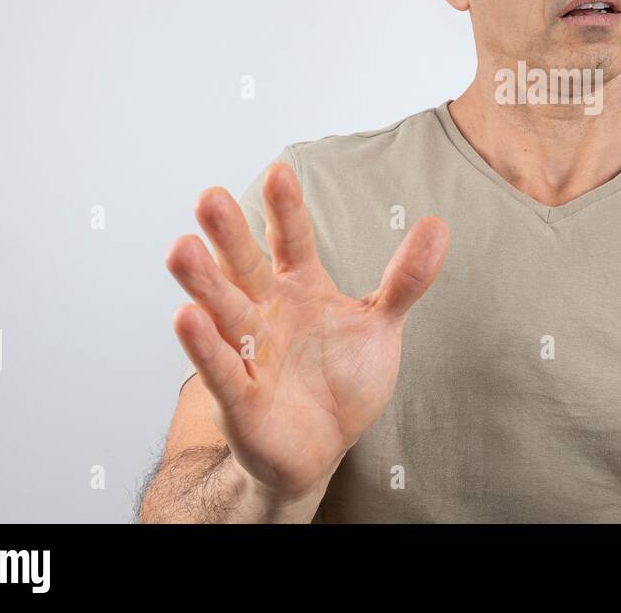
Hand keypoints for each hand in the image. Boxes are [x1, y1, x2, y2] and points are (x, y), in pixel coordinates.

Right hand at [166, 162, 448, 500]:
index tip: (279, 171)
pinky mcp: (238, 399)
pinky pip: (220, 369)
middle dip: (228, 236)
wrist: (322, 448)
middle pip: (245, 267)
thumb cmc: (342, 379)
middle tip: (210, 198)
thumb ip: (405, 279)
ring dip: (203, 283)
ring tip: (181, 249)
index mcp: (298, 288)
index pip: (291, 240)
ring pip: (222, 312)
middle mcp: (265, 312)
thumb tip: (439, 225)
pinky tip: (186, 317)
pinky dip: (204, 346)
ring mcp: (248, 353)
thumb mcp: (379, 324)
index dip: (287, 210)